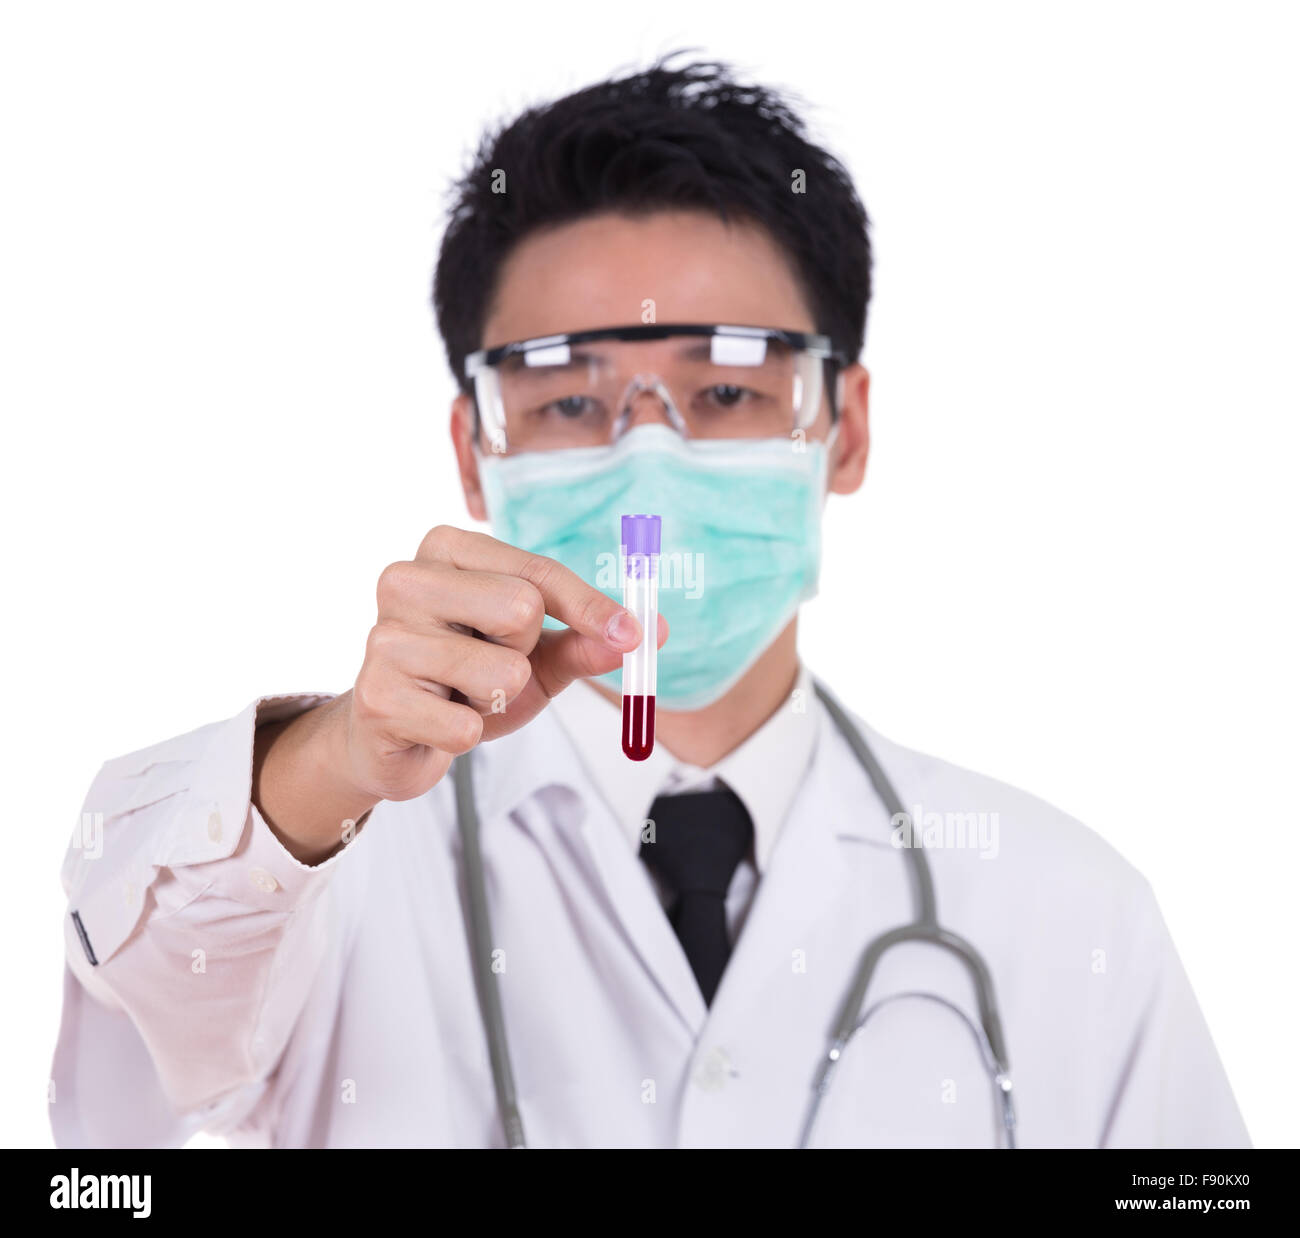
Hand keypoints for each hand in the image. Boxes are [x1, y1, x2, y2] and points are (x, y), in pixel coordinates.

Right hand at [253, 525, 666, 860]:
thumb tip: (648, 631)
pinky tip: (435, 722)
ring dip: (495, 700)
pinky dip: (467, 735)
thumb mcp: (535, 655)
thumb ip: (586, 641)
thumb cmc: (466, 679)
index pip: (536, 572)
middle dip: (523, 653)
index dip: (590, 606)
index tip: (632, 634)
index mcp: (446, 550)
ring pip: (500, 672)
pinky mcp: (376, 697)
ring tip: (459, 695)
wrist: (393, 737)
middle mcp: (405, 579)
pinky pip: (467, 726)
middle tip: (489, 665)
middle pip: (520, 608)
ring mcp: (384, 637)